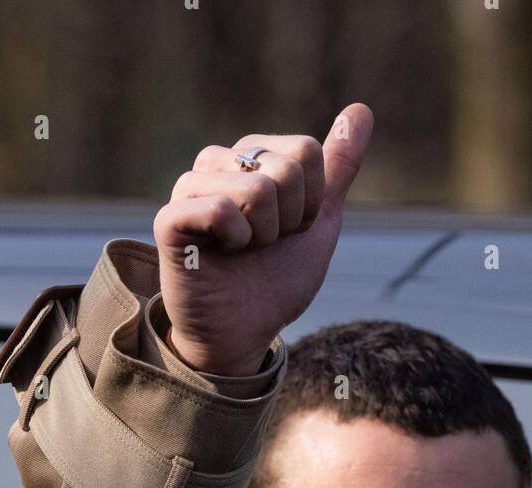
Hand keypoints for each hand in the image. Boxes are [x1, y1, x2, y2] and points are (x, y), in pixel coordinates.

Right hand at [154, 103, 373, 375]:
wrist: (243, 332)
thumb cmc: (276, 279)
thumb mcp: (318, 222)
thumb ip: (338, 166)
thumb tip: (361, 110)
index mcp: (252, 156)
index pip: (306, 152)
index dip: (310, 203)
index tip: (290, 230)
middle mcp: (219, 163)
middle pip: (284, 169)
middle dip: (288, 221)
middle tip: (263, 244)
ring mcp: (191, 187)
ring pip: (255, 188)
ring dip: (262, 235)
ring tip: (243, 250)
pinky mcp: (170, 218)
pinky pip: (220, 210)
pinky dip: (236, 241)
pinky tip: (221, 254)